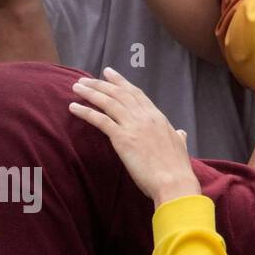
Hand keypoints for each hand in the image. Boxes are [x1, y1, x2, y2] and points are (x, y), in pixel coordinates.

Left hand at [69, 67, 200, 205]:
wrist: (174, 181)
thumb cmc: (177, 168)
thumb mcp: (180, 146)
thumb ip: (178, 136)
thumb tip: (180, 132)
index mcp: (158, 117)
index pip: (136, 94)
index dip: (121, 82)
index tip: (109, 73)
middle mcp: (145, 116)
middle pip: (120, 94)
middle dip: (101, 84)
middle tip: (86, 79)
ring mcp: (134, 126)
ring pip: (109, 102)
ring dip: (91, 93)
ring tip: (77, 87)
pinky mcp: (122, 138)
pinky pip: (101, 120)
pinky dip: (86, 112)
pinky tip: (74, 107)